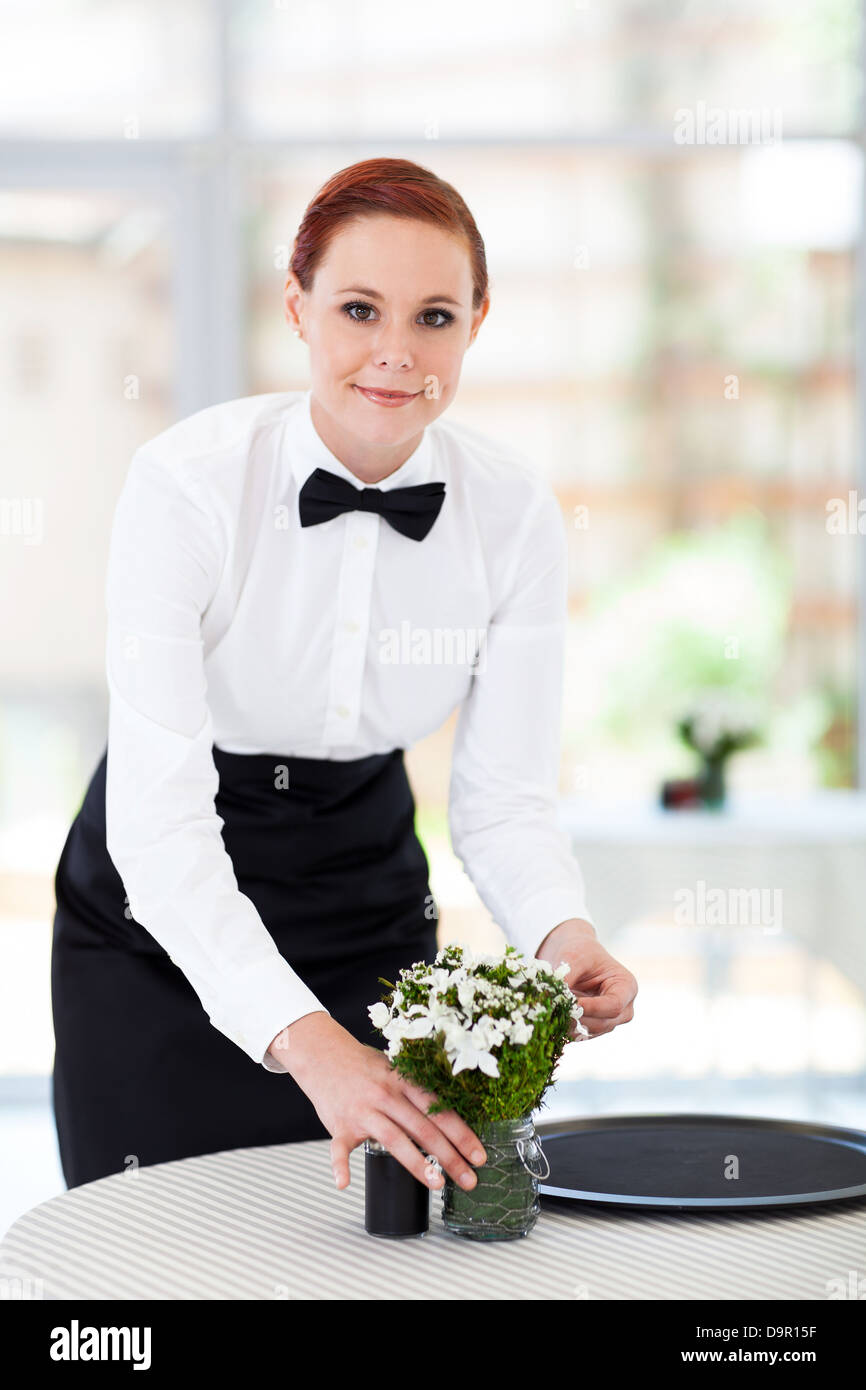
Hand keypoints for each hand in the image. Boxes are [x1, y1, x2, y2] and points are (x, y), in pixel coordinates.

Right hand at [268, 1012, 487, 1191]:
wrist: (322, 1053)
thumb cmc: (363, 1064)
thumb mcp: (394, 1067)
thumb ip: (417, 1091)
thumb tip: (447, 1116)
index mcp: (403, 1081)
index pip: (439, 1110)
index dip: (462, 1134)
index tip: (479, 1155)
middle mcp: (386, 1095)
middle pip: (423, 1129)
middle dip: (450, 1156)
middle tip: (470, 1180)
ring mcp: (362, 1111)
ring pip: (394, 1140)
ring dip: (417, 1163)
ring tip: (437, 1184)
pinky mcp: (339, 1125)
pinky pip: (338, 1148)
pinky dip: (339, 1166)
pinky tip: (343, 1183)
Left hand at [535, 918, 636, 1040]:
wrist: (575, 956)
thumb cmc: (580, 951)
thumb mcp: (574, 958)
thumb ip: (567, 976)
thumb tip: (554, 997)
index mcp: (626, 987)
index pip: (613, 1005)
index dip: (592, 1008)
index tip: (571, 1003)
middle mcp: (623, 1009)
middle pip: (602, 1023)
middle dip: (577, 1018)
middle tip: (553, 1009)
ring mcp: (608, 1022)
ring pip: (588, 1033)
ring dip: (567, 1024)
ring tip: (548, 1011)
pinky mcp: (591, 1029)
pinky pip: (577, 1035)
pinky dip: (561, 1029)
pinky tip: (547, 1018)